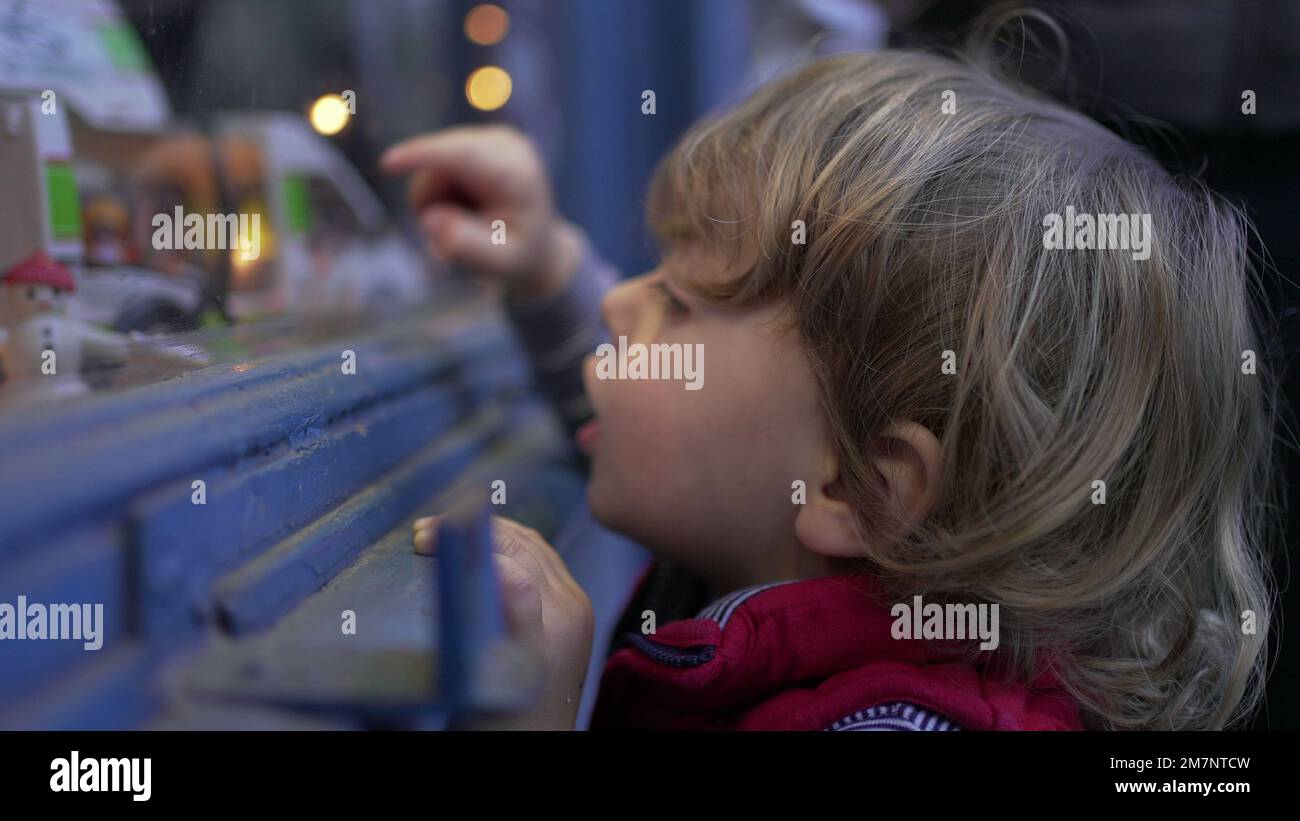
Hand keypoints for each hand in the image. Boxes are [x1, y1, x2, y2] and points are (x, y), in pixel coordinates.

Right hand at [381, 125, 581, 299]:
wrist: (537, 244)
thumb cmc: (517, 256)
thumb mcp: (497, 264)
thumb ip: (466, 247)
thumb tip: (433, 221)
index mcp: (517, 174)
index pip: (464, 156)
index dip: (423, 156)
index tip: (388, 163)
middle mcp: (505, 145)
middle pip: (438, 166)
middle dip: (431, 201)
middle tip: (456, 234)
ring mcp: (491, 137)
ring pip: (430, 166)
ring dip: (436, 199)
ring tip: (468, 221)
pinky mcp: (476, 140)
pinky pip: (434, 163)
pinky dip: (440, 190)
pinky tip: (467, 204)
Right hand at [413, 514, 593, 729]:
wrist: (533, 746)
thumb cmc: (500, 722)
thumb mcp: (489, 673)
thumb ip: (499, 613)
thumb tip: (488, 566)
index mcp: (553, 625)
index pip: (512, 561)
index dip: (465, 541)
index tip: (422, 539)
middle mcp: (572, 608)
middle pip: (523, 545)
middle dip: (473, 528)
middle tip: (424, 531)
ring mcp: (576, 605)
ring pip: (534, 545)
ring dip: (490, 530)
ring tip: (445, 527)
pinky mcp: (575, 607)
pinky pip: (543, 558)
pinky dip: (511, 543)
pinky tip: (482, 543)